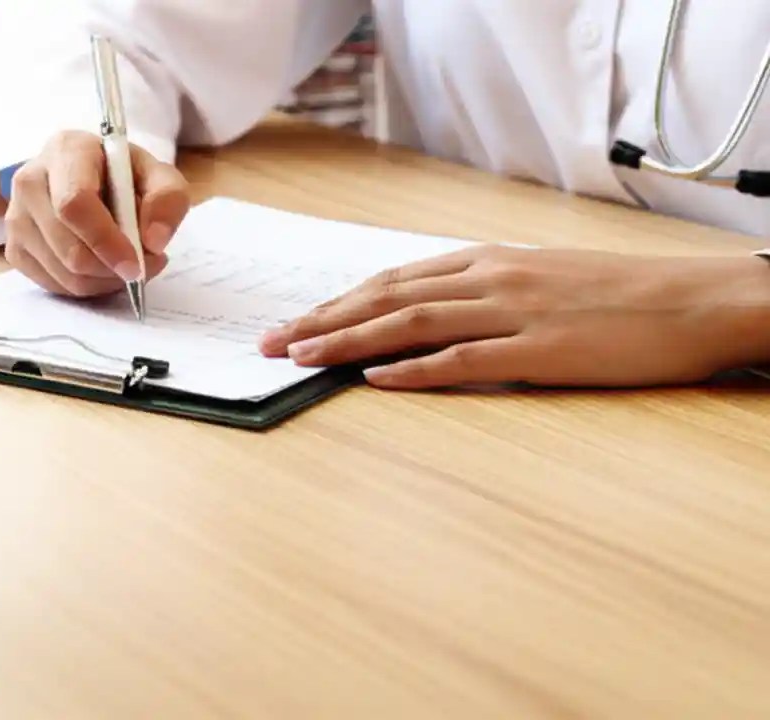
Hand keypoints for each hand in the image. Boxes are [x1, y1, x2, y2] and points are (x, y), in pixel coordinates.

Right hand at [4, 130, 189, 296]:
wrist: (91, 179)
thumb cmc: (123, 176)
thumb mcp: (158, 176)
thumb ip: (168, 199)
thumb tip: (154, 241)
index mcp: (66, 151)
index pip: (75, 203)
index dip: (106, 241)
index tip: (134, 264)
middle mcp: (30, 181)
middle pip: (68, 247)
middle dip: (111, 269)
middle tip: (141, 267)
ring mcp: (16, 217)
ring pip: (62, 272)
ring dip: (102, 281)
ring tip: (124, 264)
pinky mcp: (14, 248)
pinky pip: (52, 284)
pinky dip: (85, 287)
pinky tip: (101, 269)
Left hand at [260, 246, 769, 389]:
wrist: (689, 300)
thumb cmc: (611, 294)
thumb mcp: (536, 278)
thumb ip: (479, 290)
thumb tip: (422, 313)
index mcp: (485, 261)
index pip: (391, 280)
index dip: (336, 302)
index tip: (293, 320)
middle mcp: (489, 279)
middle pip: (386, 298)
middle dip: (321, 320)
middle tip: (271, 342)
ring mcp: (513, 313)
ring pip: (410, 323)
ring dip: (348, 341)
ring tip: (302, 356)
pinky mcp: (541, 350)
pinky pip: (464, 360)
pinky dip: (415, 369)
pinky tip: (376, 379)